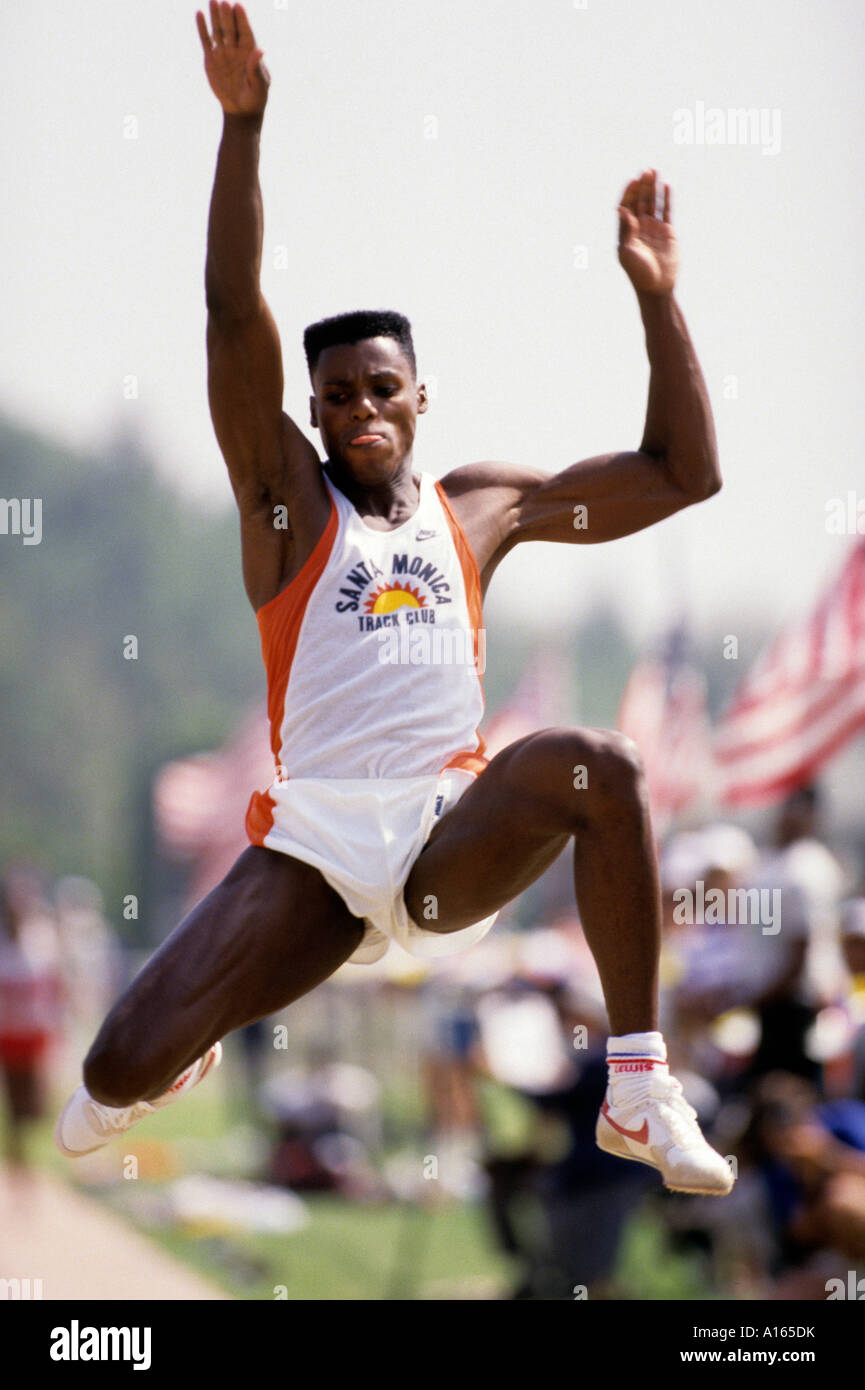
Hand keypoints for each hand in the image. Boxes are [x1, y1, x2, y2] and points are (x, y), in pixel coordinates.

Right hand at [196, 2, 268, 116]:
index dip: (242, 19)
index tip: (238, 5)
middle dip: (227, 15)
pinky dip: (202, 28)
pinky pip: (206, 41)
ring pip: (218, 31)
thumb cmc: (255, 98)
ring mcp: (223, 53)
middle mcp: (236, 49)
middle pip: (231, 28)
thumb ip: (257, 68)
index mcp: (249, 53)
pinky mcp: (211, 59)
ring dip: (215, 16)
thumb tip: (260, 50)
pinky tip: (200, 14)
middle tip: (223, 0)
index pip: (245, 32)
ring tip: (212, 1)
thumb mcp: (259, 86)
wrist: (240, 111)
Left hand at [617, 169, 677, 294]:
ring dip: (653, 188)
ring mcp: (653, 229)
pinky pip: (666, 211)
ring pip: (653, 203)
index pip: (626, 207)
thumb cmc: (639, 272)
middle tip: (645, 171)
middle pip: (640, 202)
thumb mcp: (627, 251)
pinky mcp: (667, 232)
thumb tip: (621, 209)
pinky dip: (666, 199)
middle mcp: (639, 228)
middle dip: (642, 186)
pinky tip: (666, 186)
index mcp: (626, 232)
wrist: (656, 286)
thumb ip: (626, 229)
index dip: (629, 193)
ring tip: (654, 171)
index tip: (633, 181)